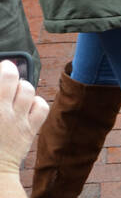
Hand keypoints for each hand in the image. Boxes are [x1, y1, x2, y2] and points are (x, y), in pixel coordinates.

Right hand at [0, 61, 48, 176]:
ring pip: (27, 88)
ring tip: (15, 91)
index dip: (1, 70)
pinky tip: (27, 105)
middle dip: (8, 69)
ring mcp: (16, 120)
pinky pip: (40, 106)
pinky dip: (36, 102)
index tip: (0, 68)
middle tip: (6, 71)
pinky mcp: (29, 130)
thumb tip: (5, 95)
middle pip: (9, 74)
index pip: (2, 77)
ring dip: (22, 86)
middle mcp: (0, 111)